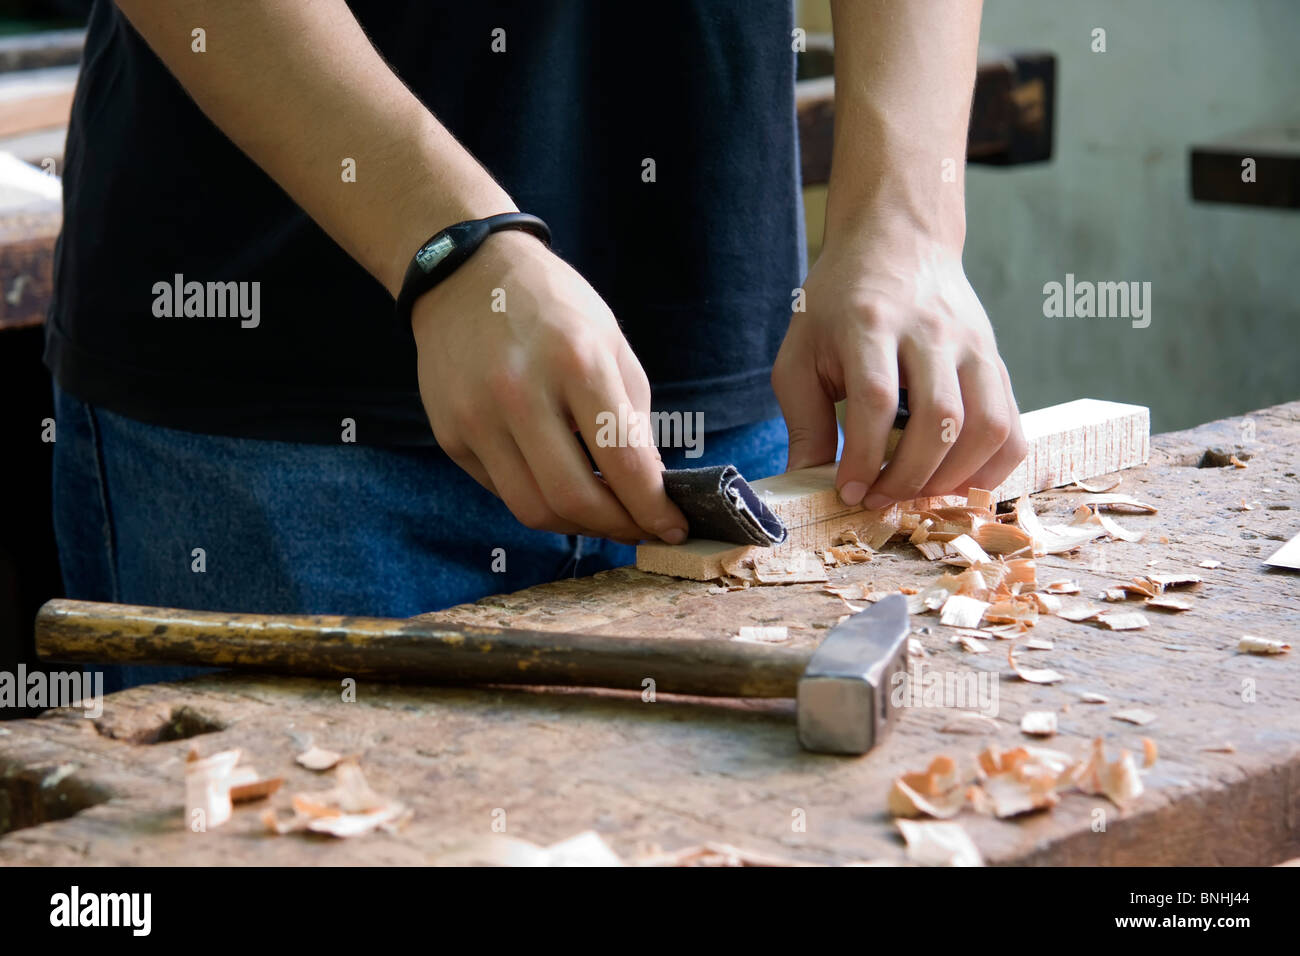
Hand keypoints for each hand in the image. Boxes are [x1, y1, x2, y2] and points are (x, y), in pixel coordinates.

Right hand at [412, 231, 687, 543]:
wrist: (465, 273)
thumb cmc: (552, 306)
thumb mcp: (610, 341)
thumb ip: (633, 415)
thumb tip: (650, 486)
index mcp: (575, 361)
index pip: (622, 459)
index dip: (654, 506)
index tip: (675, 526)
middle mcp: (519, 391)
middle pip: (574, 498)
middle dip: (618, 527)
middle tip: (640, 530)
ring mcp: (476, 417)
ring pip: (532, 508)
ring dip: (578, 525)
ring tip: (603, 515)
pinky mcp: (449, 434)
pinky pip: (502, 491)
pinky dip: (539, 498)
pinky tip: (559, 484)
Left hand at [772, 227, 1026, 507]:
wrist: (897, 241)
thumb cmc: (839, 304)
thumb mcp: (801, 353)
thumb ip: (803, 421)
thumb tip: (804, 485)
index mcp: (871, 324)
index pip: (877, 399)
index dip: (864, 456)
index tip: (849, 491)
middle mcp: (931, 332)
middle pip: (940, 418)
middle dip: (910, 476)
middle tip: (881, 500)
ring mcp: (973, 346)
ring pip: (987, 424)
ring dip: (956, 477)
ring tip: (919, 496)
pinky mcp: (996, 361)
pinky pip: (1013, 424)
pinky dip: (992, 466)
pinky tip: (957, 482)